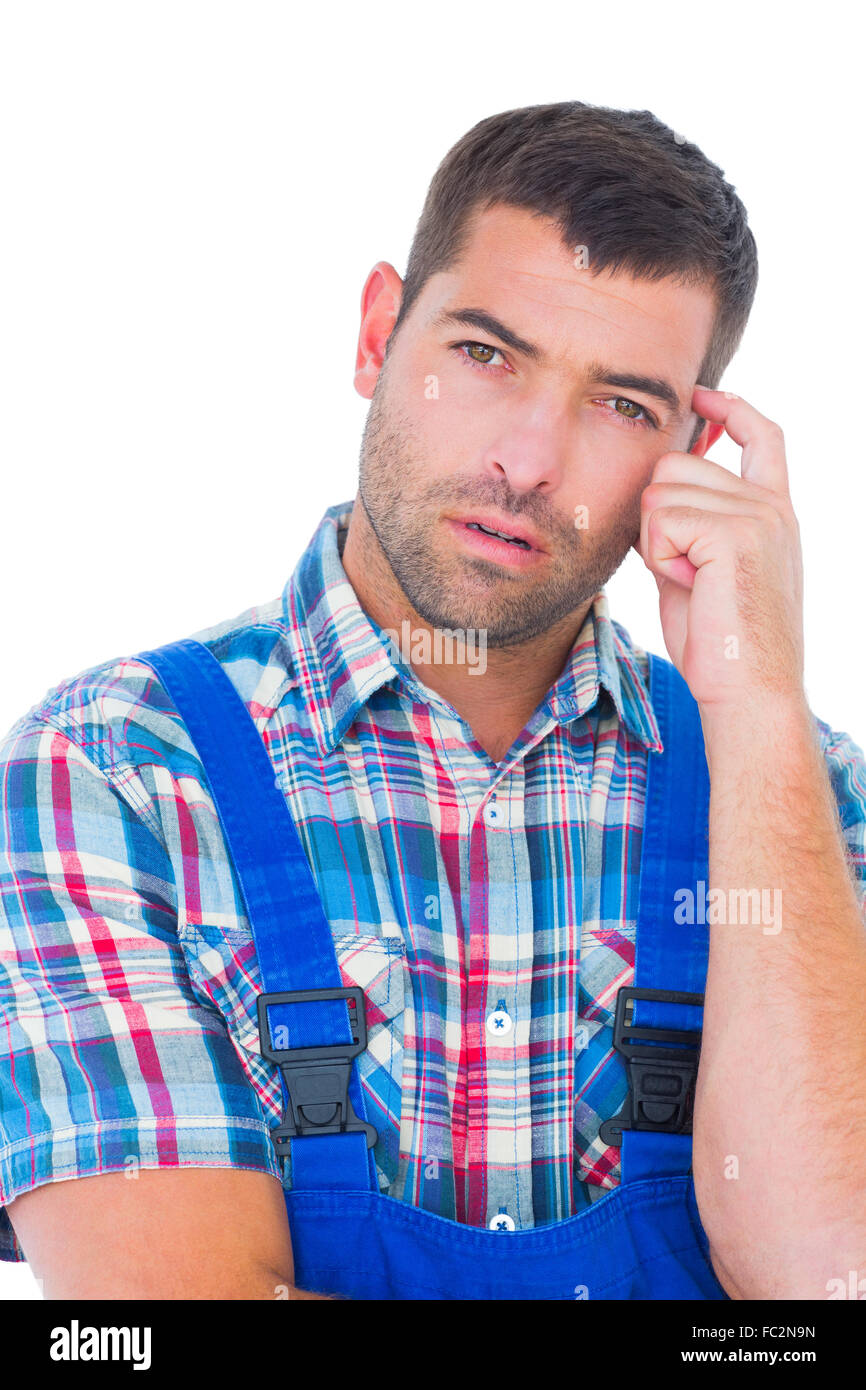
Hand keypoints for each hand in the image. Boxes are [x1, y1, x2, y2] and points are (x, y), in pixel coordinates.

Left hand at [631, 386, 804, 712]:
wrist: (749, 690)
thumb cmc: (719, 643)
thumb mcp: (703, 569)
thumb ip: (690, 524)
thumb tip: (659, 484)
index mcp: (774, 511)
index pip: (762, 435)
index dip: (730, 409)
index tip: (701, 395)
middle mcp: (771, 506)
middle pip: (674, 465)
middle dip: (656, 517)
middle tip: (683, 571)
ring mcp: (758, 515)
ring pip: (660, 491)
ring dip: (656, 541)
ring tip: (690, 581)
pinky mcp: (736, 532)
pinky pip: (661, 519)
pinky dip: (660, 556)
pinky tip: (690, 585)